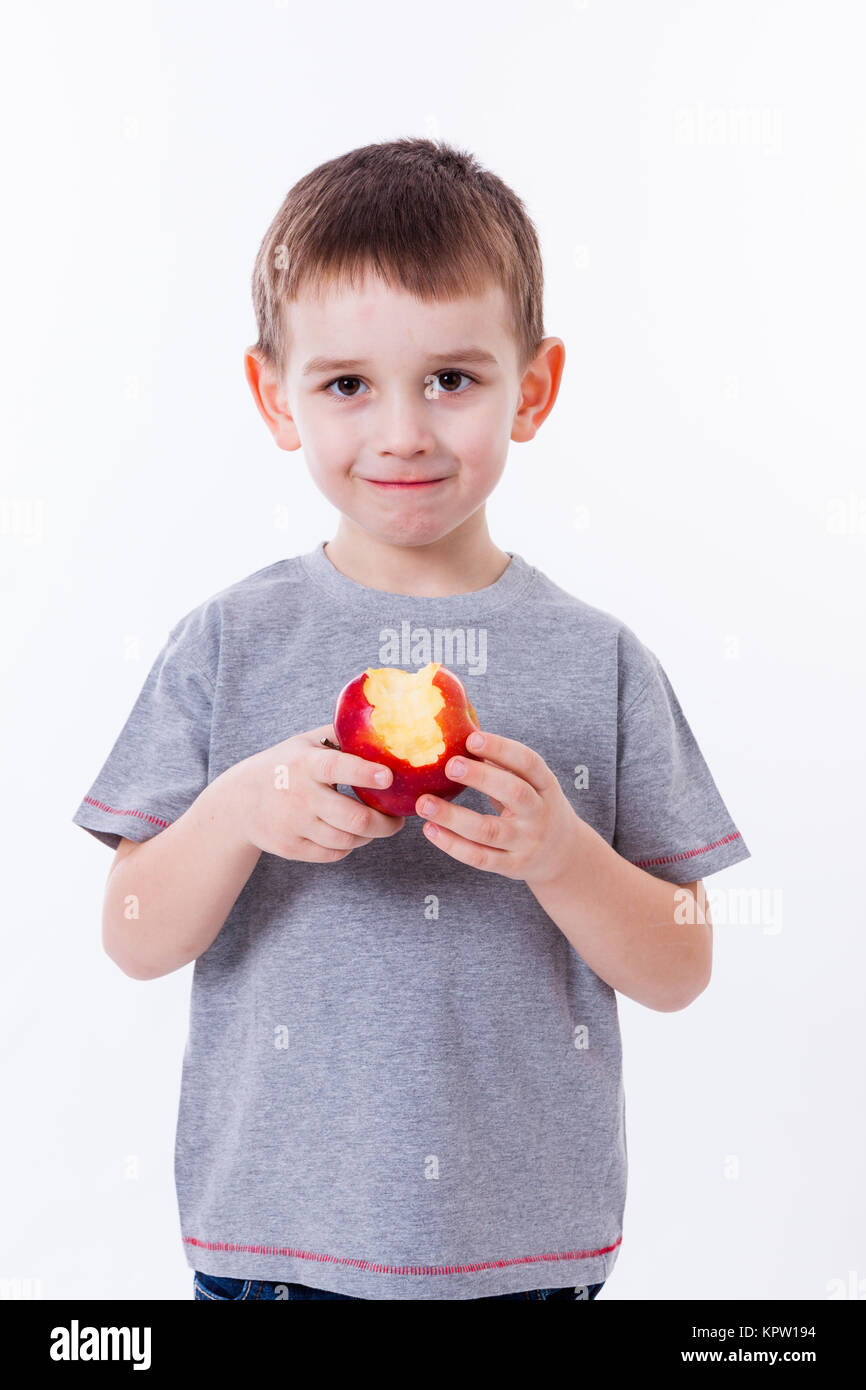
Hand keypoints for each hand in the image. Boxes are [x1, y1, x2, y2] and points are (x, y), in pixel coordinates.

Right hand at [228, 723, 404, 861]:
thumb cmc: (284, 766)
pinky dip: (348, 846)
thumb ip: (339, 734)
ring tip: (377, 826)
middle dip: (386, 823)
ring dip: (370, 835)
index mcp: (306, 764)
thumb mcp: (304, 744)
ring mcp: (294, 825)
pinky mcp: (291, 848)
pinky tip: (351, 835)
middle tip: (398, 819)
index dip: (364, 773)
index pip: (337, 768)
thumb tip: (383, 722)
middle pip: (353, 818)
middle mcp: (300, 796)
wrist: (238, 802)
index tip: (388, 777)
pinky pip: (333, 854)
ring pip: (347, 840)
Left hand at [414, 729, 580, 885]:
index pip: (529, 763)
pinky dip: (453, 845)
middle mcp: (539, 813)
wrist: (563, 855)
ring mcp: (526, 842)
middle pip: (515, 794)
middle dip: (482, 778)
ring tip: (424, 803)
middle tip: (449, 765)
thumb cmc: (535, 807)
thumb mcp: (532, 784)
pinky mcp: (512, 866)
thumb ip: (503, 765)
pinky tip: (430, 829)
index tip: (472, 738)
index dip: (502, 749)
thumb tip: (459, 733)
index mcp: (546, 786)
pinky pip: (480, 857)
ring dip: (454, 817)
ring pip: (490, 831)